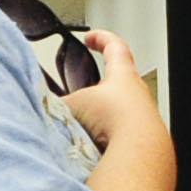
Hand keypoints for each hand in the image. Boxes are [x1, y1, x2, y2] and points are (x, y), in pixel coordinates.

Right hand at [59, 30, 156, 149]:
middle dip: (101, 84)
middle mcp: (139, 95)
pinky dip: (107, 138)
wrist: (140, 152)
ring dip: (103, 117)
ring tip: (84, 127)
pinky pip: (121, 135)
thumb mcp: (73, 105)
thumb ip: (58, 105)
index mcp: (124, 76)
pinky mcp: (144, 141)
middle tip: (85, 88)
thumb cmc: (116, 120)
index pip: (115, 47)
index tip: (90, 38)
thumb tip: (46, 111)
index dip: (101, 39)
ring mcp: (144, 118)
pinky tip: (93, 147)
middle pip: (120, 82)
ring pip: (121, 112)